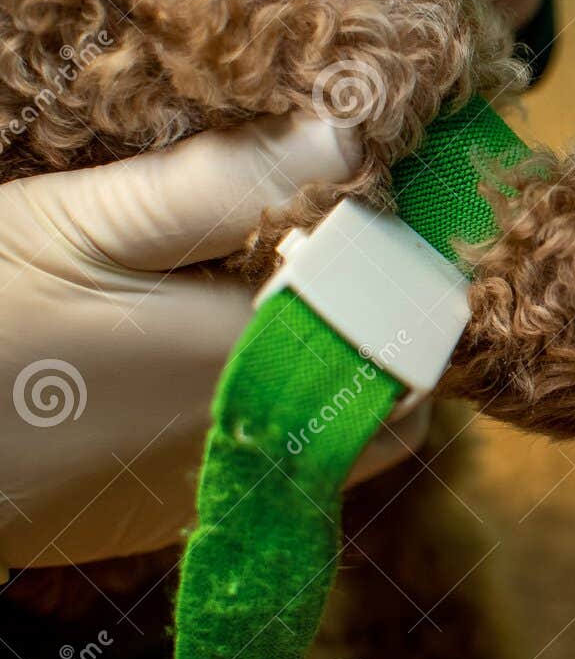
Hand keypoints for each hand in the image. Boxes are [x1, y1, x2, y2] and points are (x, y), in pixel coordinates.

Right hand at [0, 114, 427, 569]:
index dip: (403, 281)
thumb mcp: (87, 222)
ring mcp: (223, 498)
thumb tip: (341, 138)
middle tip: (334, 270)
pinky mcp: (174, 520)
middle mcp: (265, 453)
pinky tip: (216, 367)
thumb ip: (223, 186)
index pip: (404, 338)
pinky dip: (278, 420)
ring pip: (341, 445)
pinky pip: (275, 473)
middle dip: (384, 338)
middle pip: (393, 404)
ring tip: (277, 311)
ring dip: (336, 382)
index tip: (374, 232)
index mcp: (265, 369)